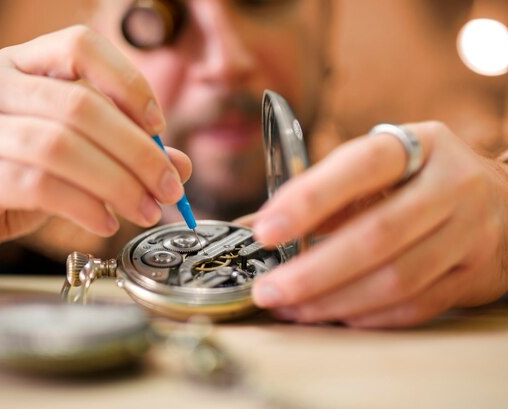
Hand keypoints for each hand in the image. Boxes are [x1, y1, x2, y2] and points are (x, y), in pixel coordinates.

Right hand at [0, 25, 190, 269]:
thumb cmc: (10, 172)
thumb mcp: (69, 152)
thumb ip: (121, 151)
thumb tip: (178, 165)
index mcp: (20, 66)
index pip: (80, 46)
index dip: (128, 82)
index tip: (159, 126)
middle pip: (80, 105)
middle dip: (137, 151)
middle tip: (167, 187)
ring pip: (59, 146)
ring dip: (116, 183)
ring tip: (143, 209)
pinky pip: (36, 186)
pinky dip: (82, 206)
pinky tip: (104, 221)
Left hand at [252, 121, 507, 327]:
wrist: (505, 203)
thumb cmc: (420, 180)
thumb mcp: (381, 167)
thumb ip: (327, 192)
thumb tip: (258, 226)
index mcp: (419, 146)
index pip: (361, 165)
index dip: (309, 199)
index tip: (264, 231)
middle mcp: (450, 185)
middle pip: (377, 234)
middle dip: (313, 270)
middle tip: (268, 289)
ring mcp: (469, 233)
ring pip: (396, 278)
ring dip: (334, 300)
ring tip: (291, 307)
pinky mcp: (474, 275)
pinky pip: (415, 305)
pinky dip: (368, 315)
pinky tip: (333, 315)